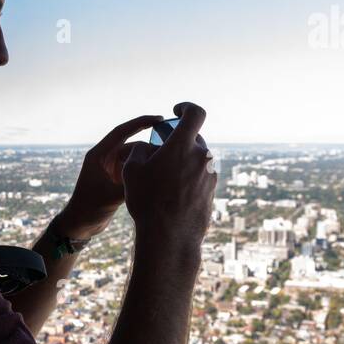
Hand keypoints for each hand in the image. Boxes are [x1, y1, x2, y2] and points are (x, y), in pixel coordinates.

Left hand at [61, 115, 164, 238]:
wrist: (79, 225)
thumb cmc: (89, 209)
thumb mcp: (112, 196)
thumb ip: (132, 183)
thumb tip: (155, 173)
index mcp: (98, 155)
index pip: (122, 131)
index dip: (141, 122)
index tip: (159, 118)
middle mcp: (104, 158)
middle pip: (131, 144)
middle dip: (148, 145)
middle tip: (170, 147)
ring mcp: (110, 168)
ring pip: (134, 158)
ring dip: (146, 160)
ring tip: (166, 165)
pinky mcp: (115, 179)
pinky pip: (133, 169)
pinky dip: (143, 170)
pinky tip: (159, 175)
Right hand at [121, 102, 216, 249]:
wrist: (170, 236)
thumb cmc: (148, 201)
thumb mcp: (132, 171)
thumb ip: (139, 150)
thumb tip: (146, 146)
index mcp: (183, 145)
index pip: (195, 113)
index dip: (186, 107)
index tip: (175, 110)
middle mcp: (201, 157)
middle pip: (193, 138)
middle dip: (177, 141)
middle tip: (160, 152)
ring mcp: (209, 174)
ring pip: (196, 159)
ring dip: (182, 162)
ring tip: (163, 179)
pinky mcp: (212, 191)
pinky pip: (199, 176)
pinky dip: (188, 178)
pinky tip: (172, 195)